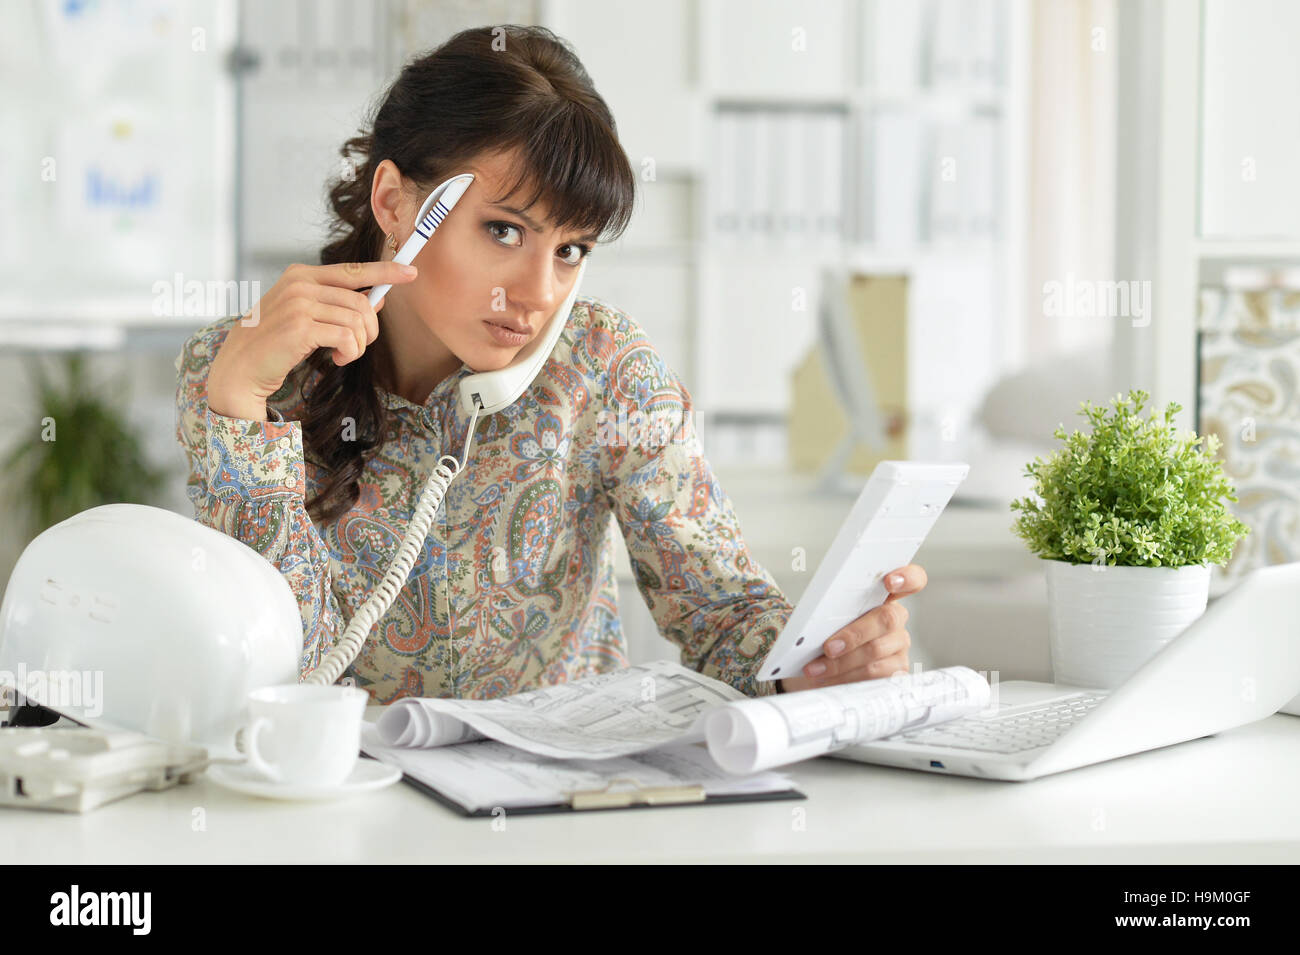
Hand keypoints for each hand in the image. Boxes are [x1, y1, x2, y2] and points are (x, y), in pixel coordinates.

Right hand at [207, 260, 417, 417]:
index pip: (353, 270)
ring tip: (344, 355)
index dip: (385, 271)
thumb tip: (378, 300)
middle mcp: (300, 284)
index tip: (410, 272)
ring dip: (359, 345)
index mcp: (301, 275)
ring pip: (357, 320)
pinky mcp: (300, 328)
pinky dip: (350, 353)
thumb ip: (338, 305)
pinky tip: (336, 360)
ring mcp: (299, 304)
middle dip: (370, 329)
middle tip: (359, 346)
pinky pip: (347, 338)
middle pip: (361, 301)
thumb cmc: (274, 342)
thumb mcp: (305, 316)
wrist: (240, 366)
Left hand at [777, 563, 926, 692]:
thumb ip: (830, 610)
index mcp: (882, 596)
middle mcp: (896, 619)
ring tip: (815, 669)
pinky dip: (846, 677)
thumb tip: (815, 617)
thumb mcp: (824, 617)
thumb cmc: (824, 634)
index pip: (911, 579)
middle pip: (887, 619)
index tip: (889, 581)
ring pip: (876, 651)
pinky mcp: (896, 671)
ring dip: (841, 663)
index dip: (907, 578)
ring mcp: (899, 645)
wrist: (817, 665)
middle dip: (854, 634)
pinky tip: (827, 680)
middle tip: (828, 647)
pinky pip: (875, 675)